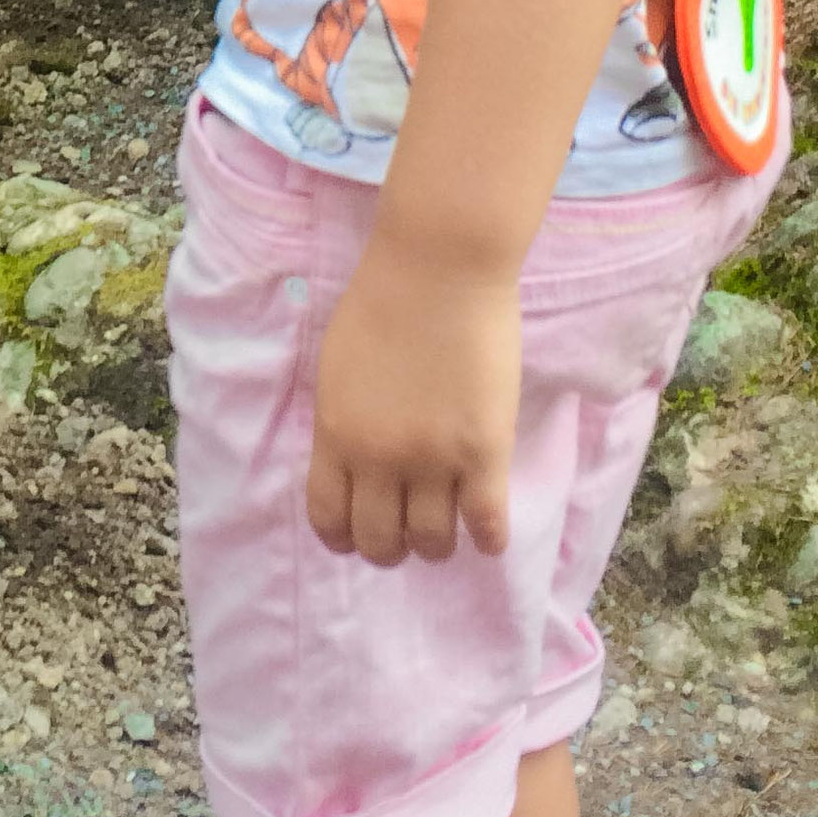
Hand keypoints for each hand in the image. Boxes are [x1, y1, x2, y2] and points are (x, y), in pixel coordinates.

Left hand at [305, 232, 520, 565]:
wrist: (439, 267)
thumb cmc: (383, 301)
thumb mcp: (336, 368)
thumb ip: (341, 420)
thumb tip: (350, 461)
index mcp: (335, 435)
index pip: (329, 517)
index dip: (343, 538)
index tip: (356, 538)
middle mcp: (379, 458)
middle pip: (379, 540)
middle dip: (390, 549)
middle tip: (406, 537)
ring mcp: (433, 458)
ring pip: (432, 541)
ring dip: (437, 546)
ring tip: (447, 533)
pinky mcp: (484, 451)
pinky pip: (486, 522)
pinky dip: (488, 539)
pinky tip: (489, 536)